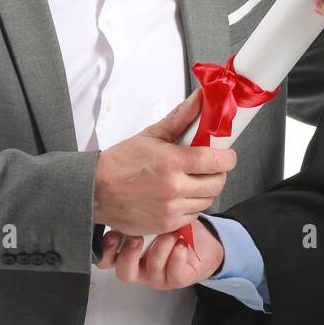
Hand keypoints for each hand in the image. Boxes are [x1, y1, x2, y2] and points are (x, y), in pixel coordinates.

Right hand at [92, 89, 237, 237]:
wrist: (96, 190)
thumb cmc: (120, 163)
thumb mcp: (151, 135)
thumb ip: (180, 118)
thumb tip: (199, 100)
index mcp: (172, 162)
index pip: (218, 161)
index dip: (227, 157)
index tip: (226, 154)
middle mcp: (174, 188)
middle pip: (217, 183)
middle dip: (217, 173)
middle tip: (208, 167)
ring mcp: (171, 209)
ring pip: (207, 201)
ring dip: (205, 190)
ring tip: (190, 180)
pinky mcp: (166, 224)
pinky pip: (193, 215)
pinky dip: (191, 206)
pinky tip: (179, 196)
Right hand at [95, 217, 225, 288]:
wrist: (205, 243)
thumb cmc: (176, 230)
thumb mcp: (156, 217)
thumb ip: (139, 214)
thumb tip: (127, 197)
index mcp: (130, 254)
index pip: (107, 260)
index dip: (105, 251)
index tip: (112, 233)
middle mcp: (142, 268)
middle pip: (124, 273)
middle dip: (129, 255)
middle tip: (136, 238)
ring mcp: (159, 276)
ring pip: (152, 270)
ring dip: (160, 248)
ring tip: (171, 234)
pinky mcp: (177, 279)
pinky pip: (174, 273)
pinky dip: (177, 255)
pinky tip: (182, 243)